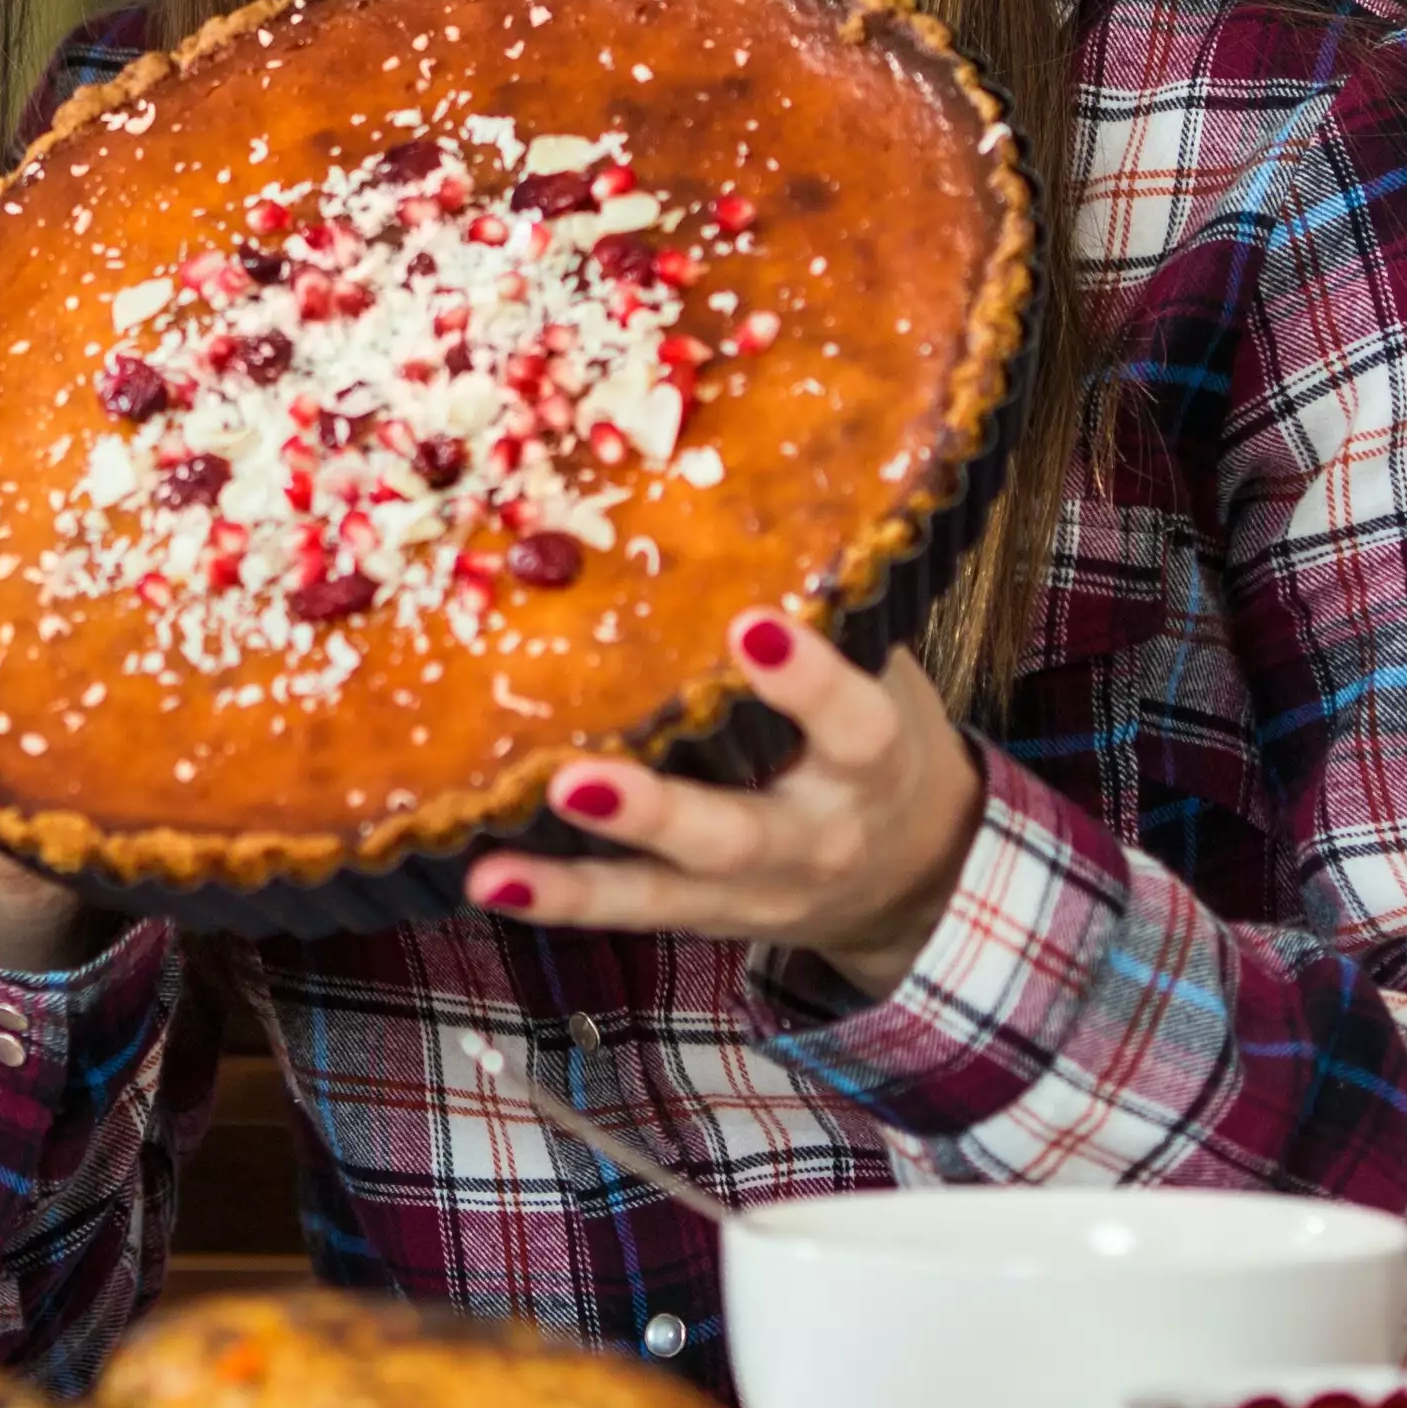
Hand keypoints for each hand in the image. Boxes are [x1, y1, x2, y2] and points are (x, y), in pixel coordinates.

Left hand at [463, 614, 987, 997]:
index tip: (749, 622)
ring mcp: (752, 892)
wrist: (916, 877)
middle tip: (572, 780)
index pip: (853, 724)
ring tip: (496, 866)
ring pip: (664, 892)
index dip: (808, 679)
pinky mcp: (701, 917)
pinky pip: (627, 911)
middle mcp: (814, 839)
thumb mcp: (884, 678)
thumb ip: (828, 614)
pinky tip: (490, 880)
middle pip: (737, 836)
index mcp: (872, 764)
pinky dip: (556, 901)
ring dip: (577, 883)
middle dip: (656, 813)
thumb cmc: (878, 741)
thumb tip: (740, 490)